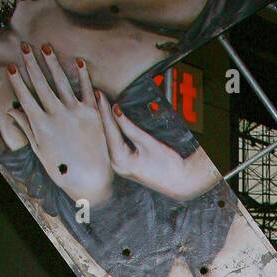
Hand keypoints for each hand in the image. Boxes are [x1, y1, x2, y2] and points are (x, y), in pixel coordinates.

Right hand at [4, 46, 112, 206]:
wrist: (91, 181)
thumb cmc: (63, 170)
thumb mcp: (40, 151)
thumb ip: (27, 128)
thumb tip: (12, 111)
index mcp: (41, 124)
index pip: (25, 96)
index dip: (17, 80)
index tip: (10, 66)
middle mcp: (56, 114)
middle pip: (41, 83)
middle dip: (32, 64)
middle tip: (25, 47)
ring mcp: (76, 113)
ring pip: (61, 82)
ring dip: (52, 62)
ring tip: (46, 46)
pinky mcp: (94, 114)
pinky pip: (87, 90)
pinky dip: (83, 76)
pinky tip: (78, 61)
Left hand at [95, 96, 220, 199]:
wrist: (181, 182)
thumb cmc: (168, 165)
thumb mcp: (148, 143)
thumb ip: (129, 127)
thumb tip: (115, 110)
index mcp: (120, 160)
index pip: (110, 129)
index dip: (105, 110)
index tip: (99, 93)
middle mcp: (116, 165)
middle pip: (106, 134)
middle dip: (102, 114)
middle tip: (95, 94)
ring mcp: (120, 166)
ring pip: (109, 138)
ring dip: (106, 121)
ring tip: (99, 103)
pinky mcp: (125, 164)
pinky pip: (114, 143)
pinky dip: (112, 130)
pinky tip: (109, 119)